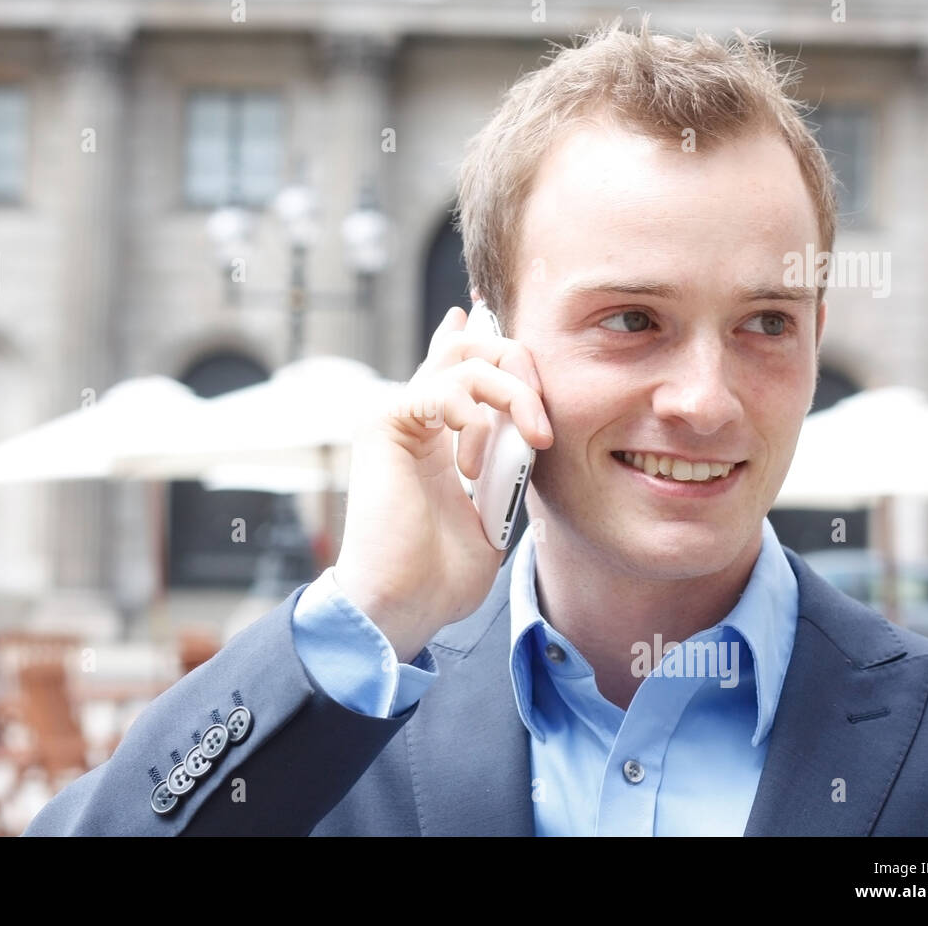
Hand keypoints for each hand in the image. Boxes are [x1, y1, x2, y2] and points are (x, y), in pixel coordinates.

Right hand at [333, 306, 553, 661]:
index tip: (504, 325)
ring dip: (513, 397)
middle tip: (542, 424)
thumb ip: (508, 459)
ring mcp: (398, 414)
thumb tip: (531, 426)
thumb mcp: (495, 504)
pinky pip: (442, 389)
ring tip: (527, 444)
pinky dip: (473, 422)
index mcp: (438, 429)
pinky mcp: (384, 423)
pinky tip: (470, 465)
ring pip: (467, 358)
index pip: (459, 361)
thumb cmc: (444, 570)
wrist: (406, 603)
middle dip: (523, 369)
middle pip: (474, 346)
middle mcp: (416, 413)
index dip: (485, 335)